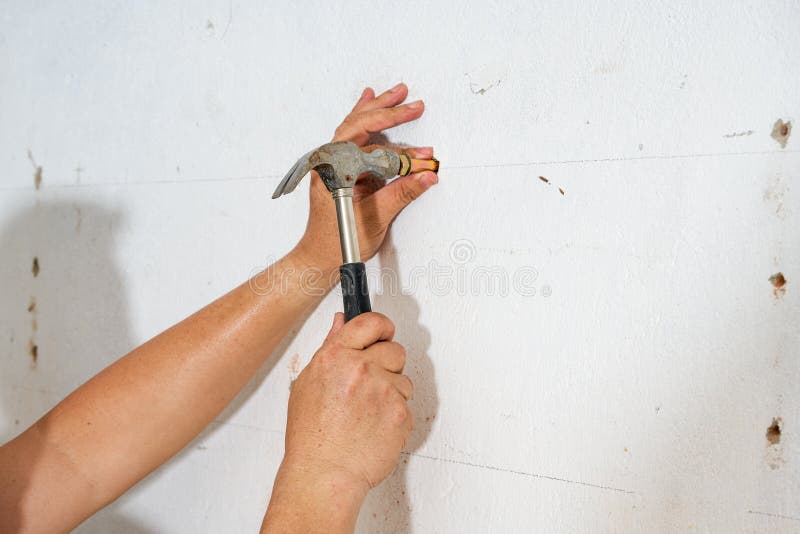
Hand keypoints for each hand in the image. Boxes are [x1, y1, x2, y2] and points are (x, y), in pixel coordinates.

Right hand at [262, 312, 412, 531]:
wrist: (324, 474)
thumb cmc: (312, 436)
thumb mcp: (307, 383)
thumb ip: (329, 348)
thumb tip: (340, 323)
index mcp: (335, 357)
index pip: (370, 322)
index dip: (382, 326)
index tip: (384, 332)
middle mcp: (361, 369)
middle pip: (395, 350)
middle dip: (388, 365)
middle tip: (372, 385)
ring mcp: (383, 390)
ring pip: (404, 380)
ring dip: (392, 393)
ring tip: (368, 413)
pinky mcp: (400, 413)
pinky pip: (406, 405)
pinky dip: (395, 416)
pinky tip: (375, 428)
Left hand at [292, 83, 437, 277]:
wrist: (319, 256)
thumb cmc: (338, 241)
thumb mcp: (376, 217)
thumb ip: (402, 193)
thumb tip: (426, 176)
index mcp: (336, 170)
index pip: (372, 146)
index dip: (403, 151)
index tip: (424, 153)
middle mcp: (331, 161)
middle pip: (361, 125)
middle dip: (389, 112)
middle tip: (412, 102)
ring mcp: (335, 162)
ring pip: (356, 127)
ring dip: (378, 110)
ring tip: (396, 94)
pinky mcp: (341, 167)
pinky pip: (353, 136)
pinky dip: (366, 121)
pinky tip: (368, 102)